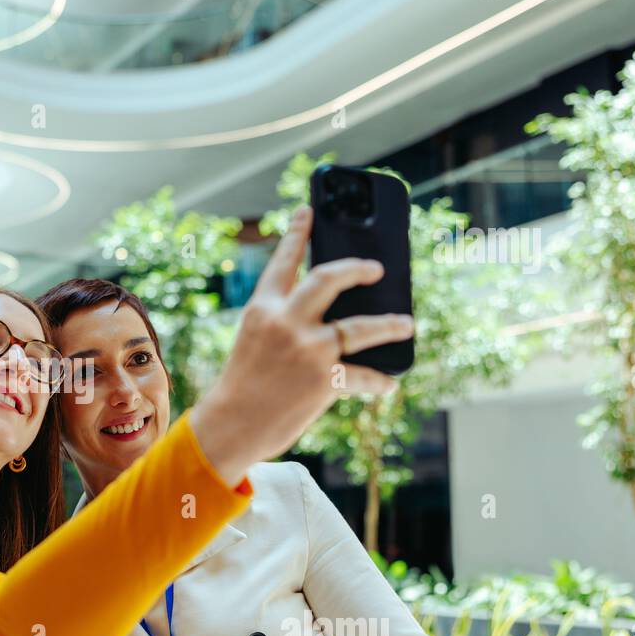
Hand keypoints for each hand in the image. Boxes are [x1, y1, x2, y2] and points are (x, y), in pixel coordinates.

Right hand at [191, 205, 412, 483]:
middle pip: (328, 277)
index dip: (297, 232)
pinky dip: (379, 380)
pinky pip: (363, 375)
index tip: (308, 210)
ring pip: (361, 326)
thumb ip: (283, 322)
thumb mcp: (254, 341)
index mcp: (262, 309)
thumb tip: (331, 316)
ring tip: (405, 323)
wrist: (229, 426)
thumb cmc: (243, 386)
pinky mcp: (324, 378)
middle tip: (375, 268)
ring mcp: (307, 348)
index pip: (283, 261)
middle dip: (357, 269)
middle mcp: (285, 322)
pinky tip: (389, 382)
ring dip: (389, 324)